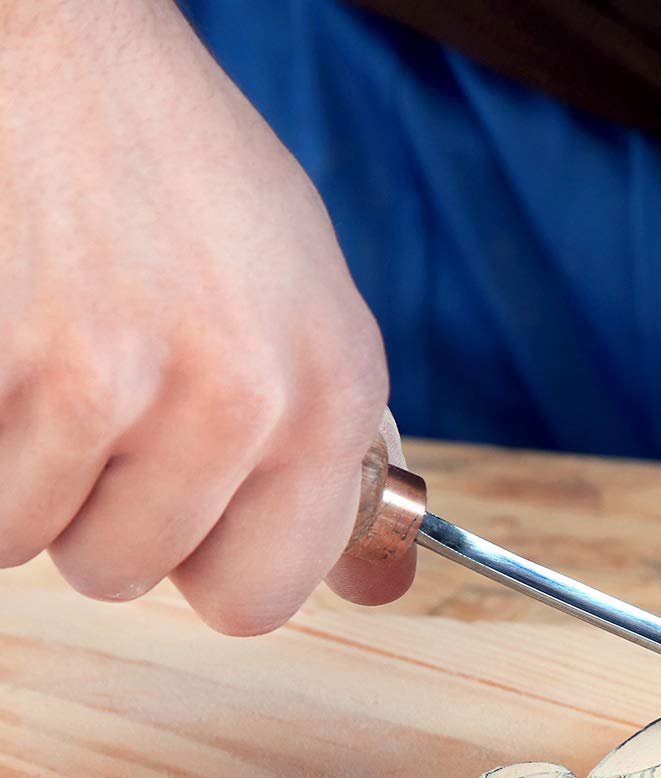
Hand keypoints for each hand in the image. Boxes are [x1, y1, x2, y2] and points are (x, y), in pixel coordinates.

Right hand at [0, 0, 409, 630]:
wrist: (62, 41)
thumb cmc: (186, 181)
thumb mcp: (311, 312)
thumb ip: (336, 462)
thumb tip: (382, 588)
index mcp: (329, 395)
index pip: (258, 598)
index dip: (205, 562)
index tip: (189, 510)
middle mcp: (237, 394)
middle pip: (126, 574)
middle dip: (97, 508)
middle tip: (99, 396)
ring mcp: (107, 373)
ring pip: (26, 537)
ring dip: (22, 471)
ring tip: (48, 354)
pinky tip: (8, 340)